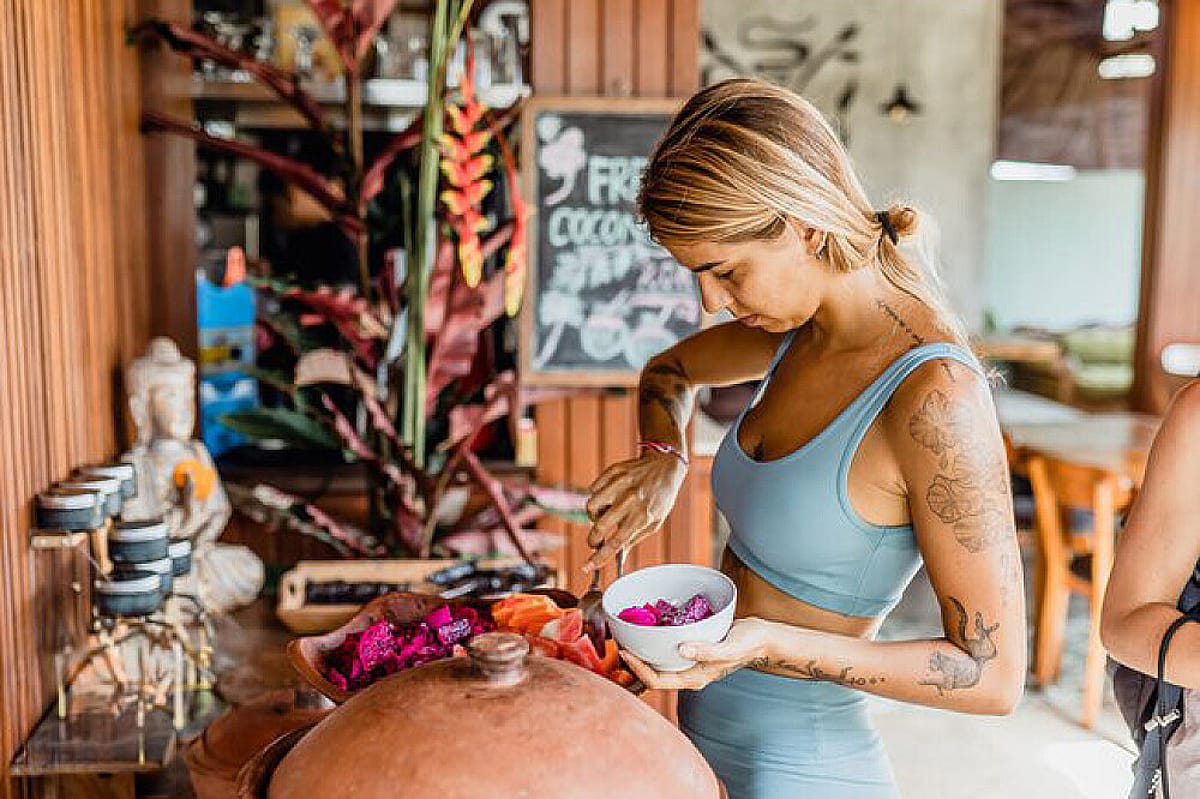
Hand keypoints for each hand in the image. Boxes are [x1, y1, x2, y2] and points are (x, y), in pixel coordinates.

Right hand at [585, 450, 686, 570]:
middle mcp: (631, 499)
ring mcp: (620, 483)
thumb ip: (635, 538)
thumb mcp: (655, 521)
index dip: (600, 557)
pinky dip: (597, 497)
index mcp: (643, 514)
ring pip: (591, 506)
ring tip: (604, 515)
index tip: (588, 567)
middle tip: (594, 542)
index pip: (617, 541)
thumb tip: (619, 557)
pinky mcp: (613, 471)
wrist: (666, 464)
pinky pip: (593, 489)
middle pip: (600, 525)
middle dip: (593, 539)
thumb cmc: (661, 496)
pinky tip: (608, 498)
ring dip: (594, 516)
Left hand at [618, 617, 774, 690]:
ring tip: (626, 638)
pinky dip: (655, 645)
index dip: (637, 669)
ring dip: (642, 655)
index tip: (624, 652)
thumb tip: (682, 649)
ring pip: (659, 664)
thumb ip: (707, 650)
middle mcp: (689, 674)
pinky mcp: (691, 652)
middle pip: (653, 676)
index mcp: (694, 678)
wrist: (761, 637)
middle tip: (618, 644)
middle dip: (633, 664)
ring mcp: (690, 664)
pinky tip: (647, 631)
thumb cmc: (748, 643)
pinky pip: (667, 652)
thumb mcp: (729, 647)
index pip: (657, 680)